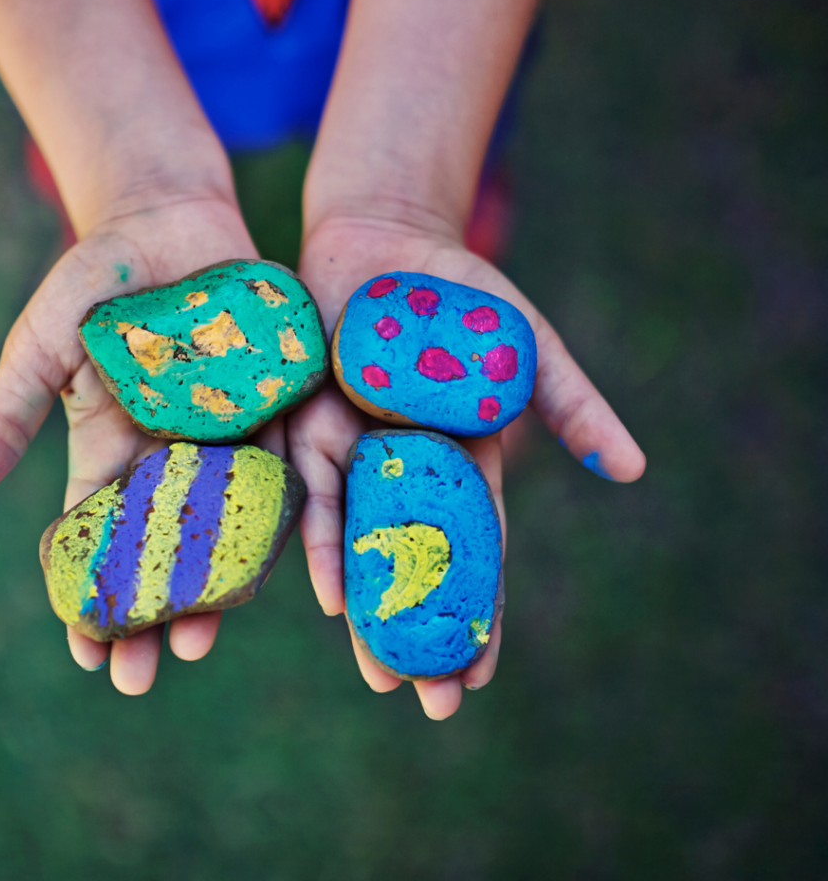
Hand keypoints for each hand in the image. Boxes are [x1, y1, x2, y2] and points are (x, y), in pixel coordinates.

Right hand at [0, 195, 269, 693]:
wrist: (168, 220)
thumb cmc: (96, 277)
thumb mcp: (44, 342)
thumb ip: (9, 414)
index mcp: (113, 446)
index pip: (100, 536)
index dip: (91, 595)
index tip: (87, 655)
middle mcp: (173, 451)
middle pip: (166, 546)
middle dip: (156, 609)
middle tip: (150, 672)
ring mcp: (225, 431)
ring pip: (227, 521)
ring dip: (217, 581)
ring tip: (204, 638)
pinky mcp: (273, 402)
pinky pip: (282, 462)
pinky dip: (279, 510)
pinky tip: (277, 560)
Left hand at [289, 214, 645, 719]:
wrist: (383, 238)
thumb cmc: (463, 291)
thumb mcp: (527, 345)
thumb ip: (570, 404)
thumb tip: (632, 469)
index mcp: (457, 461)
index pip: (470, 553)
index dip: (476, 614)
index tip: (477, 678)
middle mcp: (400, 469)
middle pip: (409, 561)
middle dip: (415, 629)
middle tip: (421, 699)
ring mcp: (352, 448)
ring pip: (355, 538)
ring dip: (365, 602)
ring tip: (373, 664)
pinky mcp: (305, 420)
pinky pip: (305, 482)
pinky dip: (314, 530)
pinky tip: (318, 585)